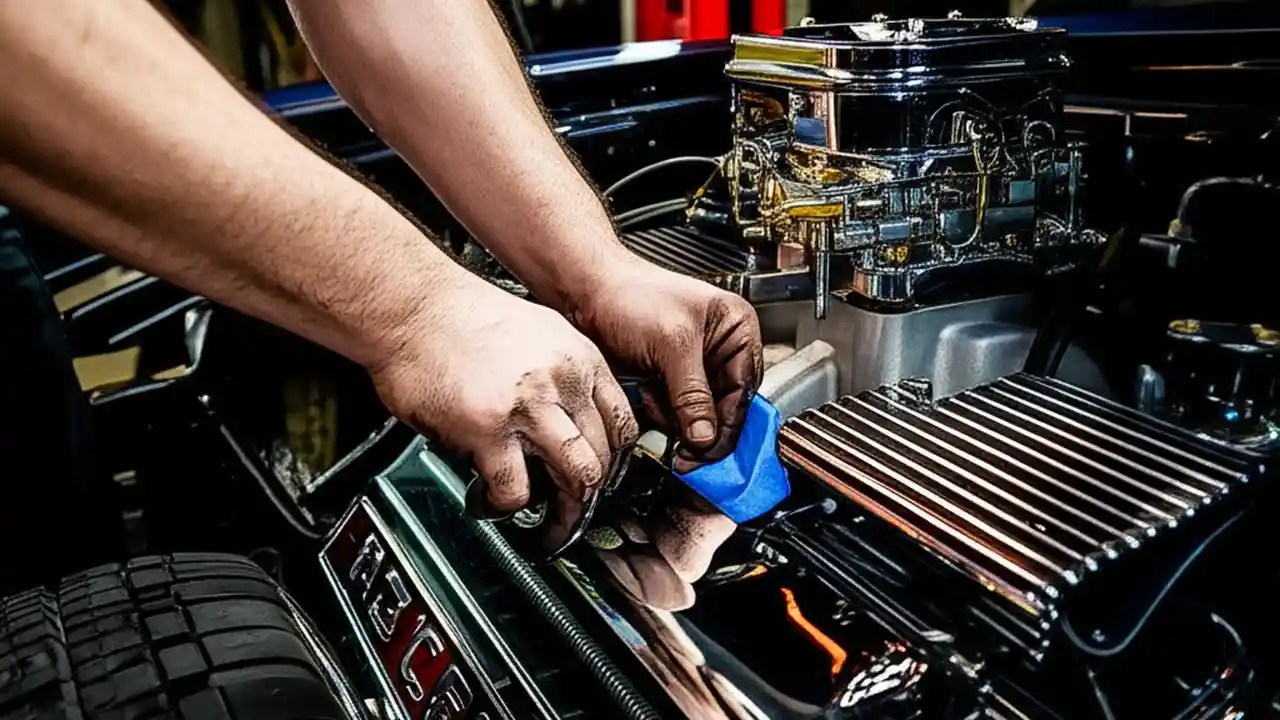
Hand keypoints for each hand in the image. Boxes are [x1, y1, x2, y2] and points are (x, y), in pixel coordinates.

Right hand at [368, 285, 638, 512]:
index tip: (603, 478)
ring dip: (565, 511)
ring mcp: (529, 407)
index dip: (616, 460)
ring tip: (549, 525)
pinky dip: (507, 506)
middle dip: (591, 494)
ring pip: (577, 476)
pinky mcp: (489, 430)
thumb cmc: (461, 315)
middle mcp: (562, 382)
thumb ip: (562, 371)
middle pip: (604, 456)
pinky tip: (493, 501)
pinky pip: (515, 489)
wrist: (414, 306)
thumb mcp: (538, 329)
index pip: (623, 423)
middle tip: (576, 511)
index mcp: (579, 358)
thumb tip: (570, 412)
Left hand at [569, 256, 762, 463]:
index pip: (744, 390)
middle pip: (725, 408)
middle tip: (683, 447)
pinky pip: (676, 414)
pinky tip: (646, 395)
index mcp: (737, 330)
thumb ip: (691, 393)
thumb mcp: (671, 343)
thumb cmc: (630, 294)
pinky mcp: (671, 380)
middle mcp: (721, 349)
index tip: (708, 449)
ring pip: (699, 416)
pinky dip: (661, 414)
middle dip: (698, 424)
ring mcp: (696, 367)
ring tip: (654, 397)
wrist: (586, 293)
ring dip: (675, 418)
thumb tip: (705, 436)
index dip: (727, 424)